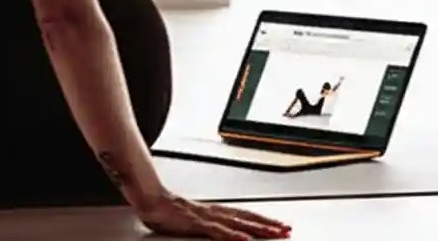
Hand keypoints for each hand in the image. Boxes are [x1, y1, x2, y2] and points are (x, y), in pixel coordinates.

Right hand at [136, 191, 290, 239]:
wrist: (151, 200)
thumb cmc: (167, 211)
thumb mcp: (191, 220)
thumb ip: (207, 225)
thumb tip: (220, 230)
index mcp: (215, 211)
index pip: (245, 215)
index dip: (263, 220)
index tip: (279, 224)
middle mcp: (215, 212)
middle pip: (248, 218)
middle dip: (268, 225)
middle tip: (287, 229)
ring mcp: (207, 217)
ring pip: (239, 224)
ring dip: (258, 229)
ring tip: (275, 234)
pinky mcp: (197, 223)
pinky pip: (219, 231)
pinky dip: (234, 236)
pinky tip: (245, 240)